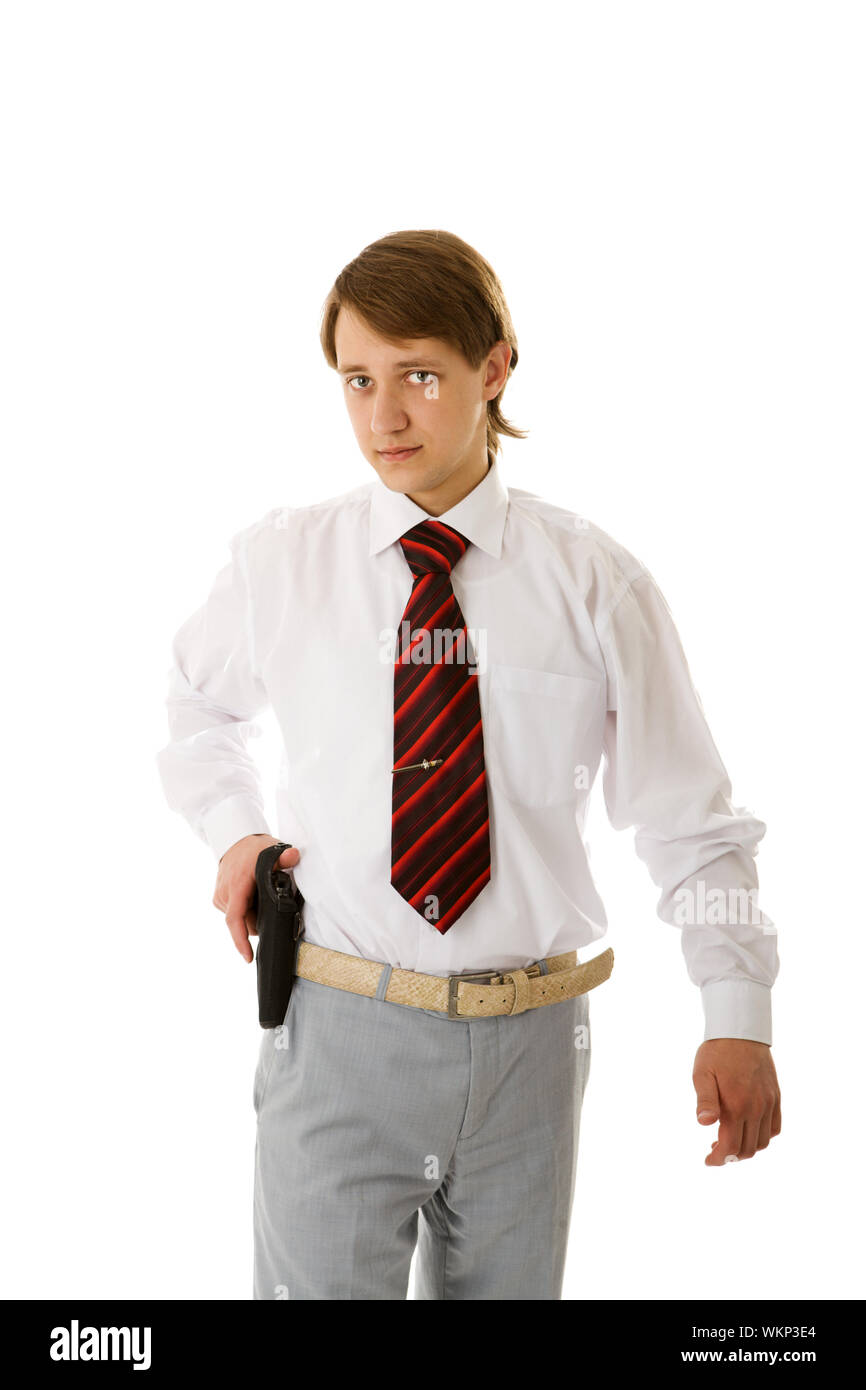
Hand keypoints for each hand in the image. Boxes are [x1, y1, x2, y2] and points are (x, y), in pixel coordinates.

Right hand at [213, 836, 300, 962]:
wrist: (236, 840)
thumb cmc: (256, 848)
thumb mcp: (272, 850)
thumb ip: (285, 856)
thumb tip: (294, 856)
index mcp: (237, 885)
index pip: (235, 919)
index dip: (240, 940)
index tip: (248, 957)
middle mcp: (225, 893)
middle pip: (244, 922)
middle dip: (260, 922)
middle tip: (273, 908)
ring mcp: (220, 897)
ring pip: (240, 919)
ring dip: (253, 915)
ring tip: (262, 897)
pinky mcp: (218, 899)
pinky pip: (235, 914)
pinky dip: (247, 911)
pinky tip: (254, 898)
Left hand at [693, 1038, 780, 1165]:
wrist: (741, 1031)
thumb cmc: (717, 1052)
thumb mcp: (702, 1074)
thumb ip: (705, 1101)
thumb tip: (705, 1123)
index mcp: (737, 1106)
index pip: (730, 1146)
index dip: (719, 1159)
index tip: (708, 1160)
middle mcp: (756, 1108)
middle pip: (747, 1149)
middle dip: (731, 1156)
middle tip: (715, 1150)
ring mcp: (769, 1103)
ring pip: (763, 1142)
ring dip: (747, 1148)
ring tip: (730, 1141)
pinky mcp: (775, 1097)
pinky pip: (775, 1127)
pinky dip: (763, 1136)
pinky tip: (749, 1129)